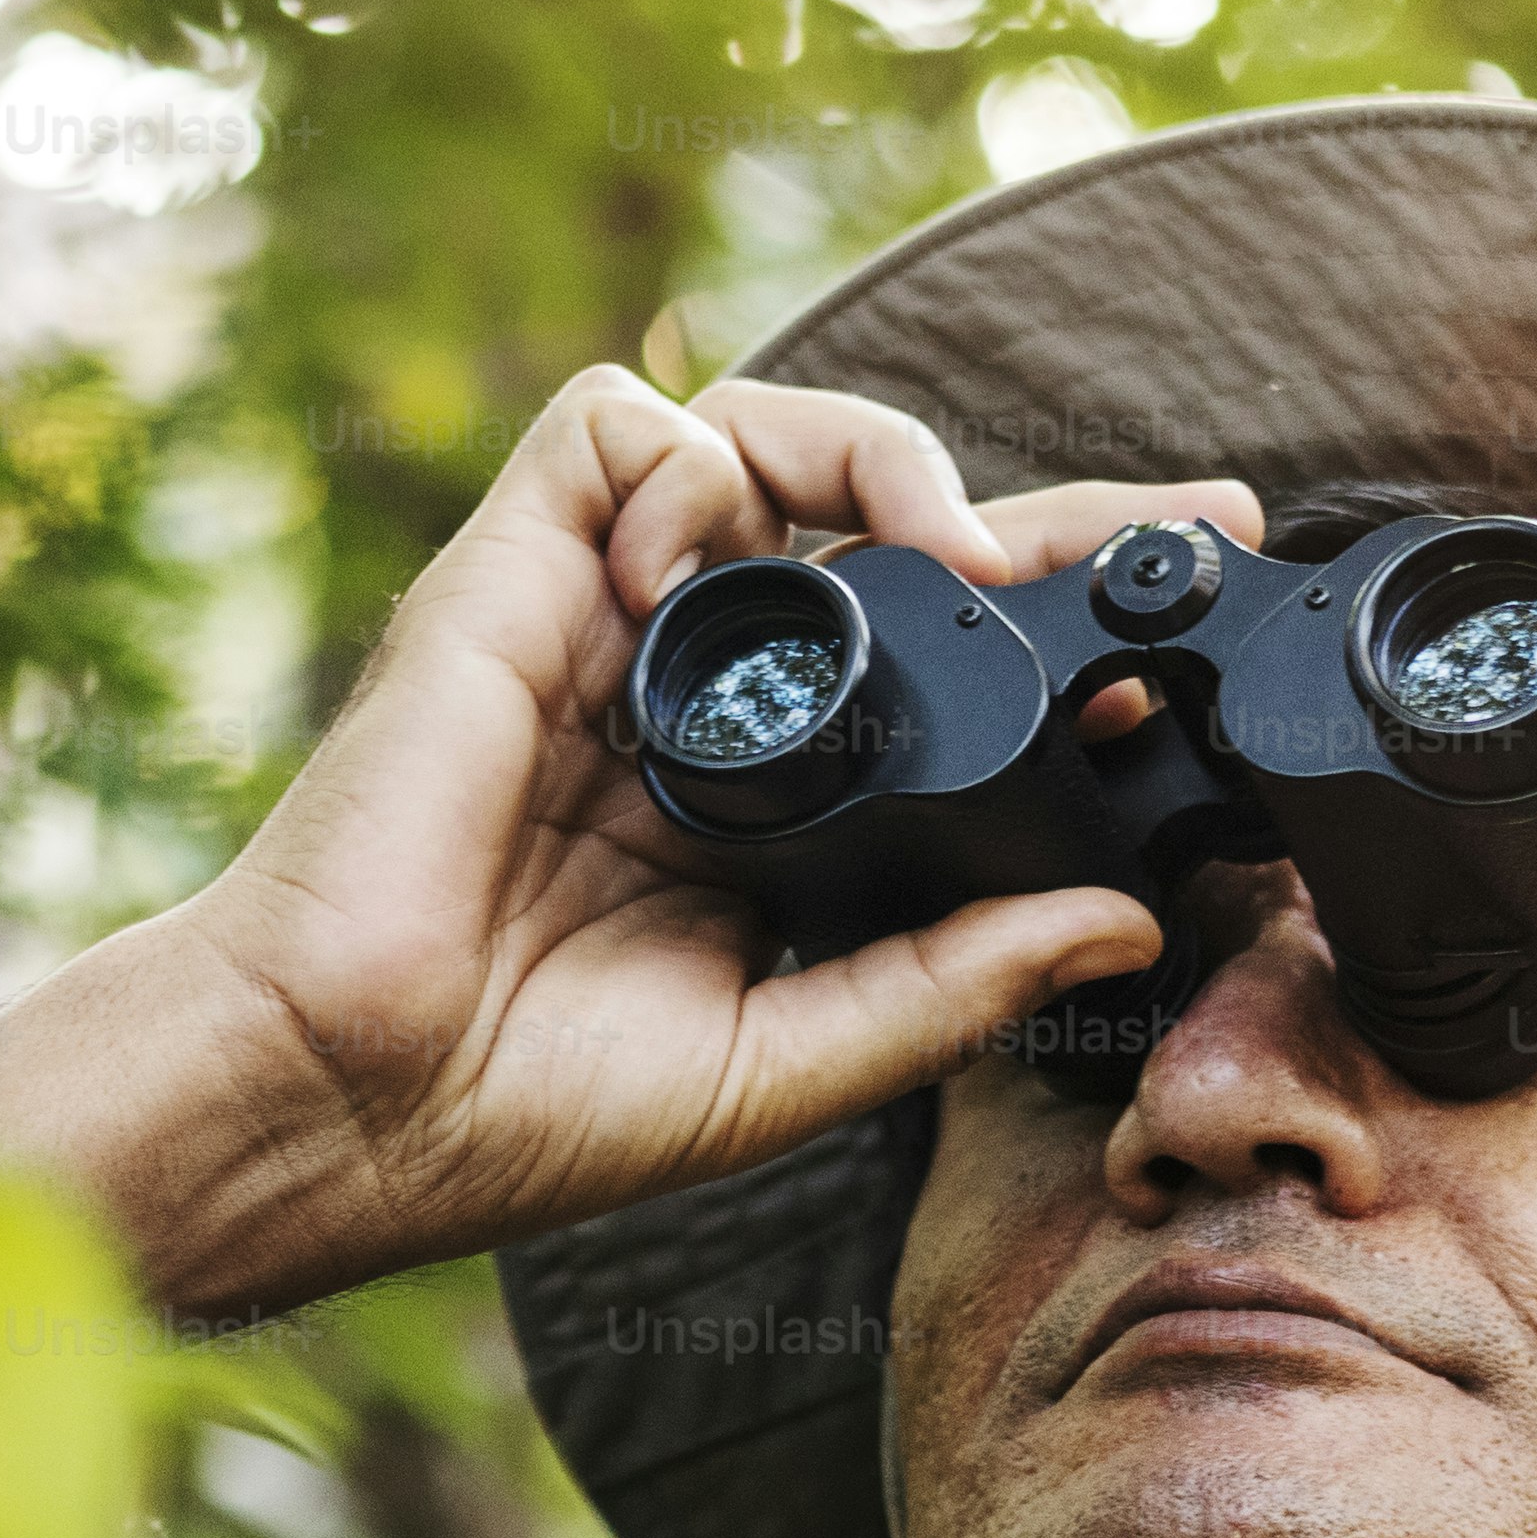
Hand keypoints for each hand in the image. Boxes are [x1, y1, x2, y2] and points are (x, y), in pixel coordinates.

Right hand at [76, 369, 1265, 1314]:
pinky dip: (703, 454)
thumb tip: (1122, 921)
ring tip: (964, 550)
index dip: (1065, 627)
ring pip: (765, 442)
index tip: (1191, 621)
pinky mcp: (506, 576)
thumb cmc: (524, 1108)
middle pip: (883, 536)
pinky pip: (620, 429)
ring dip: (890, 458)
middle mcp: (686, 696)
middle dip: (1044, 512)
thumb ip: (948, 985)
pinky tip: (742, 559)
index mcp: (755, 804)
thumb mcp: (790, 1059)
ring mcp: (597, 627)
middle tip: (1183, 522)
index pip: (939, 673)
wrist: (345, 1098)